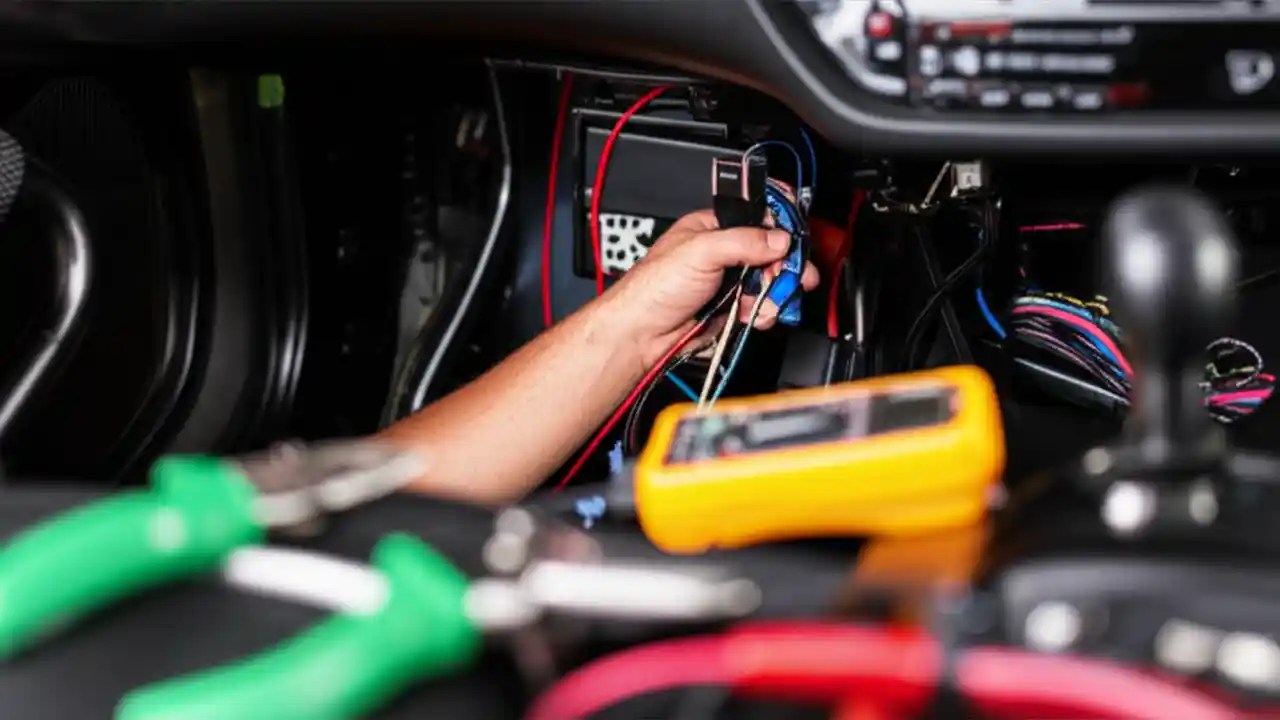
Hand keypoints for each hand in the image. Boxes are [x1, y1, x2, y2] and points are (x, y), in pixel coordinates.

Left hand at [602, 208, 819, 367]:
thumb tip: (778, 239)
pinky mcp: (730, 307)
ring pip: (768, 281)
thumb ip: (742, 241)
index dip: (779, 225)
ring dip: (776, 292)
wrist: (642, 333)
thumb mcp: (700, 252)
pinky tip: (757, 314)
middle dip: (785, 264)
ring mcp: (727, 281)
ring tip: (772, 299)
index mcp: (712, 227)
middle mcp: (722, 252)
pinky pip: (760, 305)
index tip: (796, 236)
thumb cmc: (652, 288)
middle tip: (798, 274)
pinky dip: (765, 311)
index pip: (756, 216)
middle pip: (770, 251)